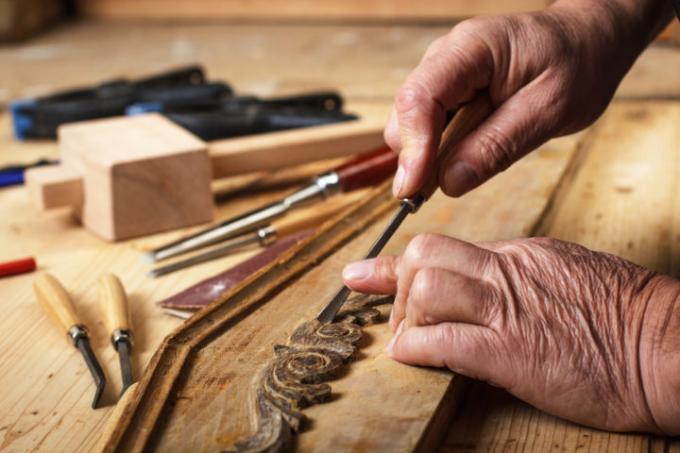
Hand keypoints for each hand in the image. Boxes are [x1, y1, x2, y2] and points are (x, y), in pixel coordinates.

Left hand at [342, 234, 679, 433]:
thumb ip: (517, 278)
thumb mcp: (566, 277)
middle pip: (424, 256)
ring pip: (425, 288)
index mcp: (520, 254)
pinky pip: (441, 340)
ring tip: (411, 340)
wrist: (669, 348)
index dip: (396, 264)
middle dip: (397, 287)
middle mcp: (507, 271)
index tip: (362, 272)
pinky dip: (415, 349)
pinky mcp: (510, 352)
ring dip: (404, 318)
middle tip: (400, 319)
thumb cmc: (625, 319)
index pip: (443, 247)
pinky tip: (413, 359)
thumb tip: (479, 288)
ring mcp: (507, 309)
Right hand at [387, 1, 671, 197]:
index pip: (420, 97)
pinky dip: (437, 150)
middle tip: (442, 190)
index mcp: (472, 49)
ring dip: (427, 156)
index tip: (413, 190)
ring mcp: (443, 73)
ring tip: (466, 169)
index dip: (413, 148)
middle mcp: (446, 56)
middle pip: (405, 114)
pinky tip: (463, 158)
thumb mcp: (550, 109)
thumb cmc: (578, 64)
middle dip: (416, 157)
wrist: (588, 41)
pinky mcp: (448, 91)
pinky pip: (427, 127)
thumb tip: (449, 182)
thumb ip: (497, 146)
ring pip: (410, 124)